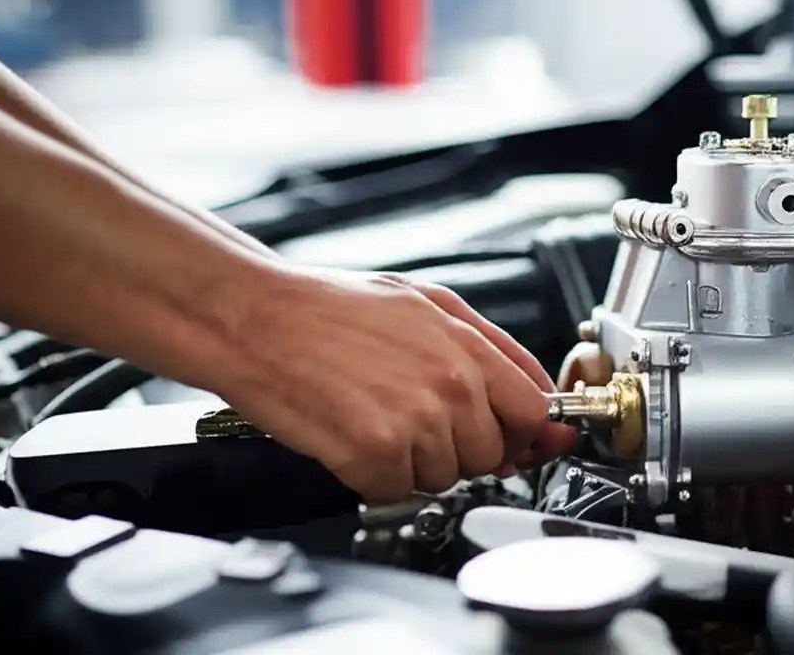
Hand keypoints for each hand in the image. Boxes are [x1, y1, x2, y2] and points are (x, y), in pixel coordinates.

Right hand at [216, 267, 575, 502]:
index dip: (523, 430)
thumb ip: (489, 348)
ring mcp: (415, 421)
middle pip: (492, 453)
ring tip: (376, 417)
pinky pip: (397, 491)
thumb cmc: (330, 307)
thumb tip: (538, 404)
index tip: (513, 438)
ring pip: (445, 477)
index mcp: (465, 344)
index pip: (532, 409)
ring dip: (414, 462)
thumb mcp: (424, 301)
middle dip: (461, 447)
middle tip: (415, 418)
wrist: (255, 316)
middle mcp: (449, 383)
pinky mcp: (374, 454)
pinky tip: (353, 438)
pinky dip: (374, 477)